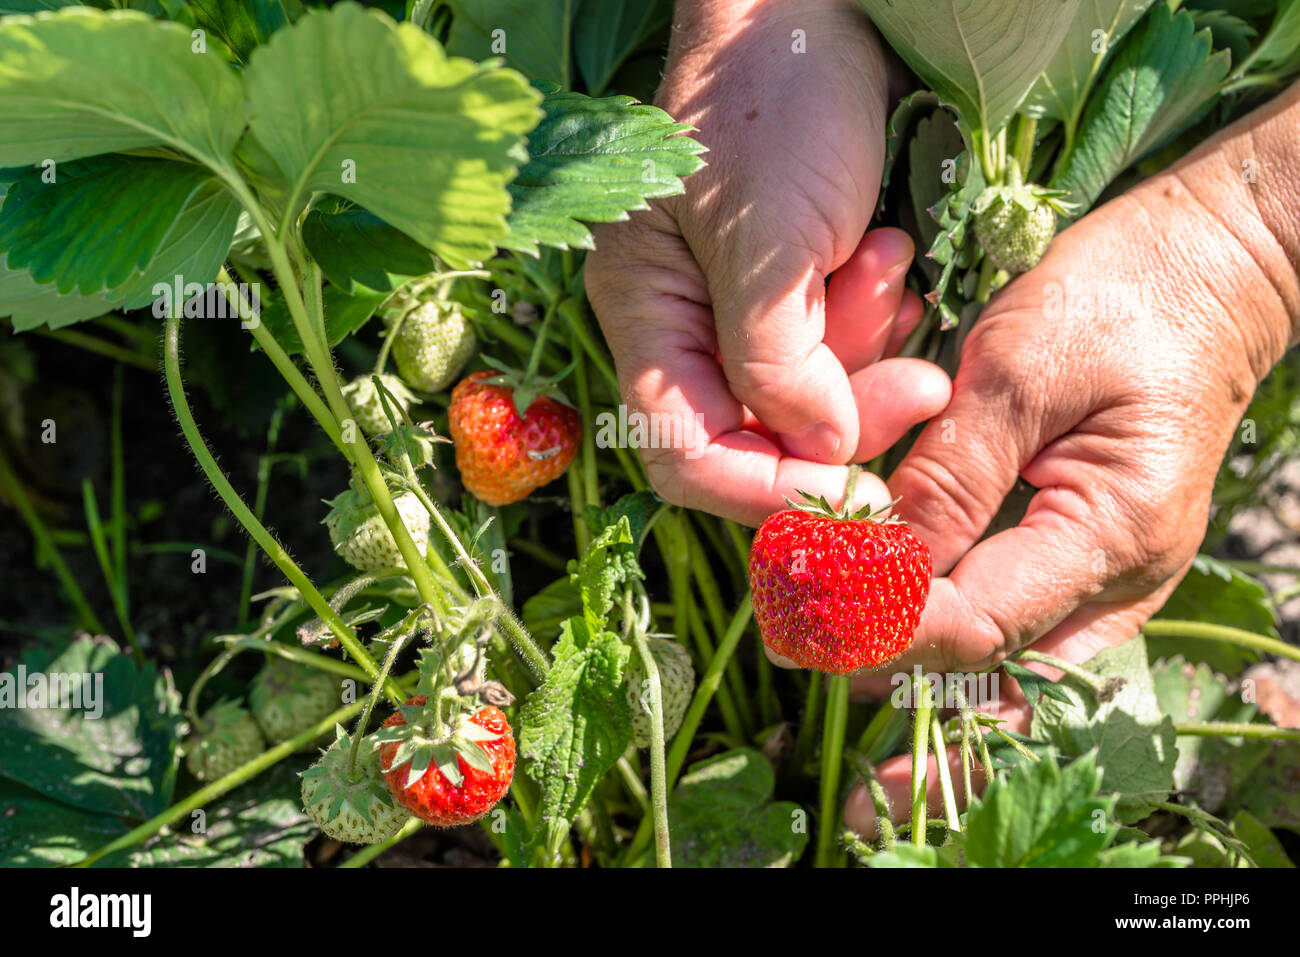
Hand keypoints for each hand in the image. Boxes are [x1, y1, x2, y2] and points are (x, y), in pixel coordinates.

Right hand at [585, 0, 950, 524]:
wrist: (815, 13)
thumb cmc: (773, 105)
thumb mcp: (770, 239)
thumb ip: (778, 361)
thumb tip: (823, 451)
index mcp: (646, 314)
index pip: (684, 453)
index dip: (762, 490)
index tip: (856, 499)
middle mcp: (685, 329)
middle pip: (754, 437)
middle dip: (841, 419)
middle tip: (921, 384)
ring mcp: (742, 315)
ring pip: (807, 400)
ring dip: (866, 354)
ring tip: (891, 266)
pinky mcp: (798, 297)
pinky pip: (841, 353)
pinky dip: (876, 323)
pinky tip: (892, 257)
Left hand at [842, 84, 1299, 833]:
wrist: (1207, 267)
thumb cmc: (1118, 297)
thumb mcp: (1018, 369)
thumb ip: (951, 473)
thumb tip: (878, 563)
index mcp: (1114, 532)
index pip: (979, 624)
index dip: (885, 626)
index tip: (804, 607)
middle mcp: (1121, 579)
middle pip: (990, 661)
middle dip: (892, 655)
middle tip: (800, 636)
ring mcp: (1111, 575)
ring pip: (1004, 656)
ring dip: (918, 653)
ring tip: (828, 635)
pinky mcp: (1089, 554)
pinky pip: (1018, 619)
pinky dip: (950, 622)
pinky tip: (891, 617)